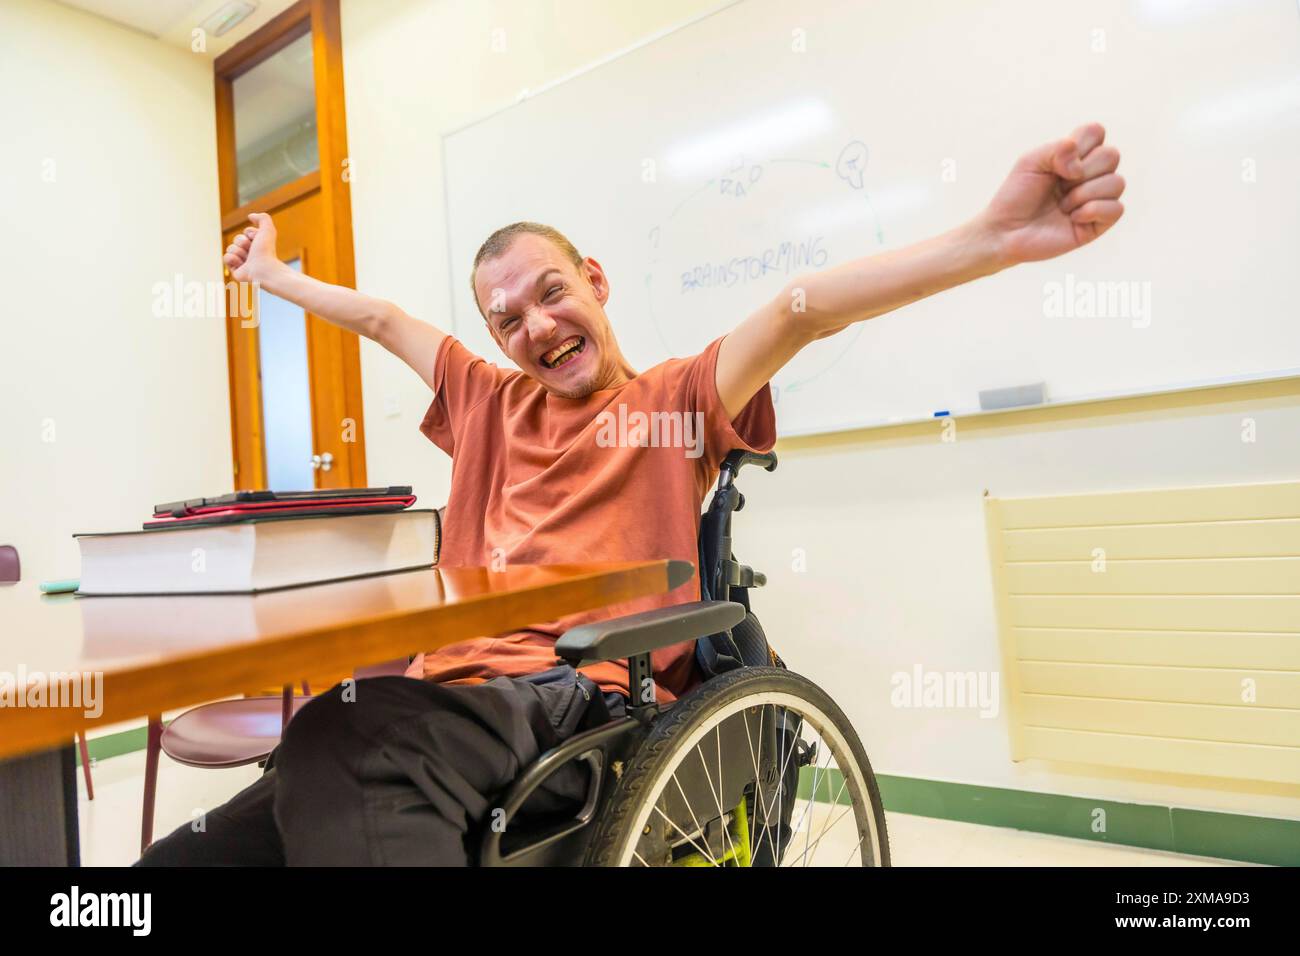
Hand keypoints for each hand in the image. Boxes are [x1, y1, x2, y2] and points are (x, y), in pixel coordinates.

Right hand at [223, 212, 280, 282]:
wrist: (264, 270)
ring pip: (230, 248)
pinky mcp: (236, 271)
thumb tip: (250, 216)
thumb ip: (263, 218)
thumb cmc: (266, 251)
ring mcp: (244, 263)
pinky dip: (232, 259)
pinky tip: (241, 264)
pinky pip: (225, 257)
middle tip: (251, 249)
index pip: (246, 232)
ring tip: (247, 258)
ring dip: (238, 251)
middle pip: (237, 239)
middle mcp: (252, 254)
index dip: (250, 233)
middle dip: (242, 241)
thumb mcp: (268, 229)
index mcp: (259, 245)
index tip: (258, 240)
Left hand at [978, 122, 1124, 266]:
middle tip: (1058, 188)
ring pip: (1117, 182)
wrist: (1005, 232)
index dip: (1079, 145)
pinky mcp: (1099, 224)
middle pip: (1111, 155)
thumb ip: (1058, 149)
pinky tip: (1072, 218)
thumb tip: (1079, 166)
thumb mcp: (1031, 161)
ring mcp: (1097, 199)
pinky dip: (1092, 210)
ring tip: (1062, 206)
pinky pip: (1117, 209)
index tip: (1055, 164)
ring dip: (1083, 194)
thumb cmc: (1016, 195)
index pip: (1096, 132)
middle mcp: (1091, 174)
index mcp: (1076, 155)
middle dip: (1081, 172)